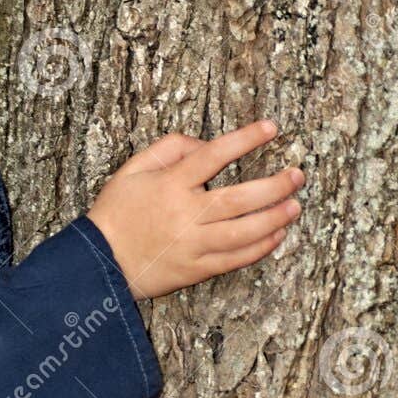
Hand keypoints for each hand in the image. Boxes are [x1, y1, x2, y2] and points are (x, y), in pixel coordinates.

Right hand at [85, 119, 304, 300]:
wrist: (99, 263)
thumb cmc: (116, 212)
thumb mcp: (132, 170)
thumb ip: (168, 149)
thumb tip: (202, 142)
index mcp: (169, 185)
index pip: (213, 155)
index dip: (245, 139)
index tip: (271, 128)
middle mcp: (184, 214)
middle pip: (238, 198)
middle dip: (274, 185)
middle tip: (298, 175)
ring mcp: (192, 244)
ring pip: (243, 232)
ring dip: (274, 218)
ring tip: (295, 206)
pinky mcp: (195, 269)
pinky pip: (234, 259)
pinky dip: (259, 248)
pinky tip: (277, 236)